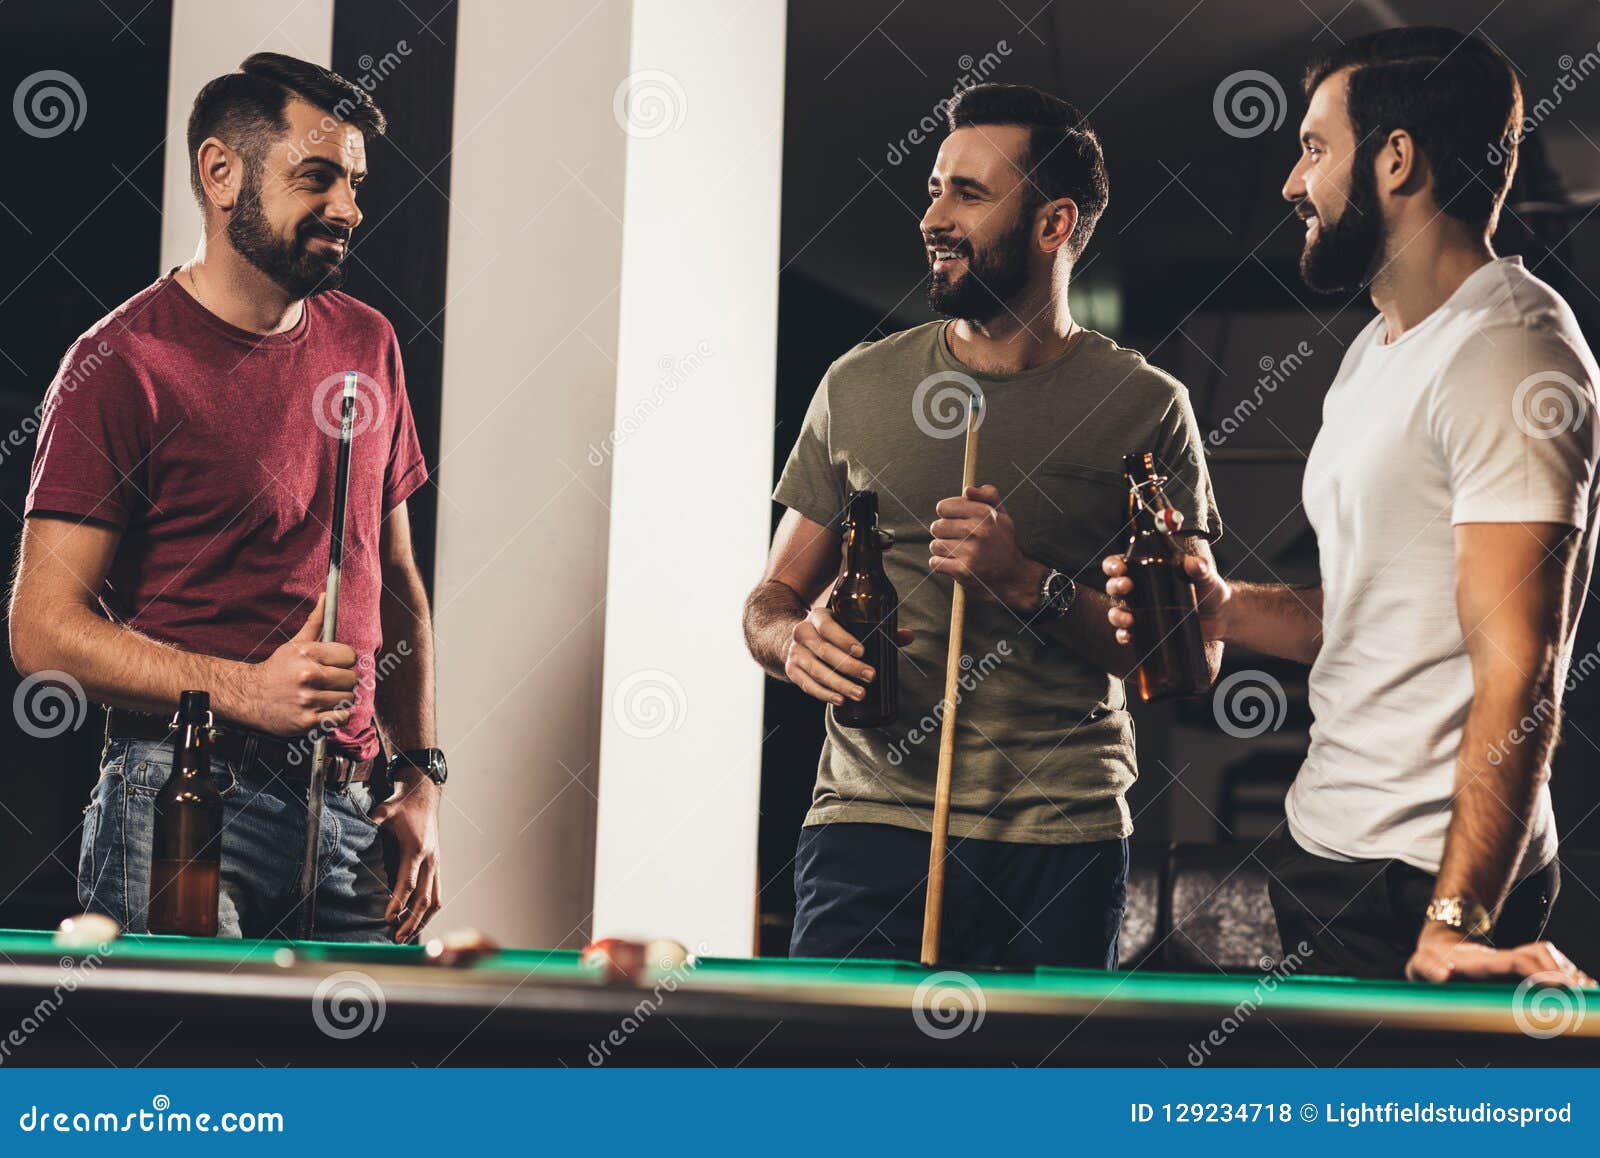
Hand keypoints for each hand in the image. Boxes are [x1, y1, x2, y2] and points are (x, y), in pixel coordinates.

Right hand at [237, 594, 359, 736]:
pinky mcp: (307, 721)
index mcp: (308, 654)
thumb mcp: (295, 644)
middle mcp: (308, 676)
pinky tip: (324, 709)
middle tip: (330, 682)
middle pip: (352, 679)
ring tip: (325, 695)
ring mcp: (308, 700)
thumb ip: (315, 622)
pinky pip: (340, 717)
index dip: (345, 661)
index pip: (350, 656)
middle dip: (344, 680)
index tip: (336, 664)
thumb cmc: (277, 669)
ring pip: (348, 698)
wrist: (250, 696)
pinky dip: (337, 715)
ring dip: (341, 698)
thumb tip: (326, 597)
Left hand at [370, 766, 442, 942]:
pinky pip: (437, 894)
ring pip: (435, 900)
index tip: (387, 918)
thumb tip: (353, 829)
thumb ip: (371, 821)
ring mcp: (437, 864)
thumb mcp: (384, 810)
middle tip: (396, 938)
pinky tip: (418, 922)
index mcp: (417, 849)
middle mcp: (430, 859)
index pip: (408, 882)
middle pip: (425, 898)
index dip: (398, 902)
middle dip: (411, 921)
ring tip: (407, 937)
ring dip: (423, 920)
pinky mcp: (437, 866)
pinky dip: (429, 911)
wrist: (424, 796)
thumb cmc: (402, 805)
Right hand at [783, 606, 913, 706]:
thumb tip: (908, 636)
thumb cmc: (831, 632)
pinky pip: (807, 685)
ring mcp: (795, 653)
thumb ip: (877, 630)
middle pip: (824, 651)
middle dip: (849, 666)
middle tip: (870, 676)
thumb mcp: (847, 624)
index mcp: (818, 617)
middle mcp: (802, 633)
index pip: (827, 627)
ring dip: (839, 684)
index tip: (863, 651)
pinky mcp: (792, 671)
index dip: (844, 639)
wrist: (795, 640)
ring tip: (859, 693)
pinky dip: (824, 694)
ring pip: (816, 671)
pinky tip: (840, 700)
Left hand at [928, 484, 1043, 607]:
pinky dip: (941, 564)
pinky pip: (935, 562)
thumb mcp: (1002, 515)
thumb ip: (988, 495)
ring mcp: (970, 552)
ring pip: (935, 545)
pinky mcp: (963, 570)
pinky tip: (954, 563)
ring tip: (957, 552)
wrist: (1013, 576)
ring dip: (942, 550)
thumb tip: (967, 489)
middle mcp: (977, 531)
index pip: (943, 507)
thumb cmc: (1003, 542)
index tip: (953, 519)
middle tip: (956, 538)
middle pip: (936, 526)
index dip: (946, 513)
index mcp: (984, 514)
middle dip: (943, 533)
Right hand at [1103, 549, 1229, 642]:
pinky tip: (1128, 636)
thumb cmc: (1209, 589)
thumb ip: (1200, 568)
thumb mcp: (1205, 576)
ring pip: (1116, 612)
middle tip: (1127, 586)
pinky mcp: (1146, 630)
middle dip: (1115, 586)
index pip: (1120, 564)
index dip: (1113, 565)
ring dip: (1117, 615)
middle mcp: (1138, 590)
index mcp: (1146, 571)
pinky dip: (1123, 636)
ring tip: (1128, 619)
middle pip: (1114, 587)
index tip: (1120, 568)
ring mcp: (1141, 612)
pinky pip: (1127, 634)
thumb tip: (1193, 563)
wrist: (1220, 615)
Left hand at [1405, 922, 1595, 985]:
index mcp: (1481, 962)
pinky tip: (1584, 990)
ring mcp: (1512, 962)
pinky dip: (1568, 977)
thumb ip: (1429, 970)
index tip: (1558, 985)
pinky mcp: (1519, 969)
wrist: (1439, 947)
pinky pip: (1549, 967)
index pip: (1517, 961)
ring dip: (1569, 974)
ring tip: (1588, 994)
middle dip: (1563, 973)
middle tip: (1583, 995)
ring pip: (1548, 959)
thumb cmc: (1429, 962)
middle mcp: (1502, 958)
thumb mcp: (1419, 965)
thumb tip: (1445, 975)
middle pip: (1540, 956)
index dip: (1538, 971)